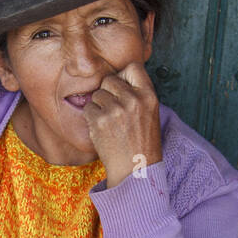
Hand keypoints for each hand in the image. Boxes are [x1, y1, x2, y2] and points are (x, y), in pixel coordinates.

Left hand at [82, 60, 162, 187]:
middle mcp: (133, 99)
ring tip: (110, 124)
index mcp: (149, 96)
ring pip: (97, 94)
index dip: (124, 76)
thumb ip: (137, 94)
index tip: (122, 89)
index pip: (133, 67)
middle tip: (114, 112)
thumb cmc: (142, 143)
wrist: (135, 170)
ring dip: (99, 107)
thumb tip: (117, 78)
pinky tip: (103, 131)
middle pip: (109, 80)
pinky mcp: (100, 121)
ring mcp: (116, 110)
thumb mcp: (149, 113)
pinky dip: (91, 119)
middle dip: (108, 93)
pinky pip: (88, 108)